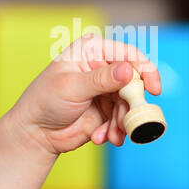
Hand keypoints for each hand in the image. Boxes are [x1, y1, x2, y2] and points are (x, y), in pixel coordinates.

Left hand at [8, 33, 161, 155]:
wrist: (35, 133)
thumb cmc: (45, 101)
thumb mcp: (73, 87)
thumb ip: (102, 79)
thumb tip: (128, 70)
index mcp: (92, 51)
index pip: (128, 54)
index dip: (145, 70)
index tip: (153, 89)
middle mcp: (103, 68)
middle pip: (134, 82)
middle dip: (132, 105)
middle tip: (127, 122)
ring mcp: (107, 91)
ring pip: (131, 104)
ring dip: (123, 122)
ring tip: (111, 135)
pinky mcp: (108, 111)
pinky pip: (123, 120)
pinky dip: (116, 131)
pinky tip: (101, 138)